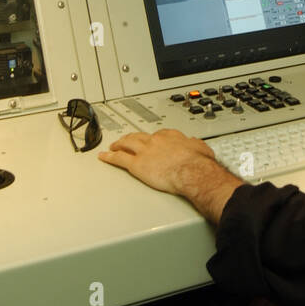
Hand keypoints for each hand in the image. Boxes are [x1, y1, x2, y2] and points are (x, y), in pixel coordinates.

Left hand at [99, 130, 243, 223]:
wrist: (192, 171)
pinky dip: (109, 157)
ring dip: (118, 144)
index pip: (158, 134)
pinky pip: (119, 159)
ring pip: (126, 144)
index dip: (152, 137)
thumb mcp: (201, 148)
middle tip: (125, 139)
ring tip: (113, 146)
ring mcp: (144, 151)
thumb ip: (195, 145)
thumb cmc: (198, 162)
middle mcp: (155, 141)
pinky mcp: (137, 165)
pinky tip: (103, 157)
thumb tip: (196, 144)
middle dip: (131, 138)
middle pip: (139, 136)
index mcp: (170, 136)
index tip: (151, 140)